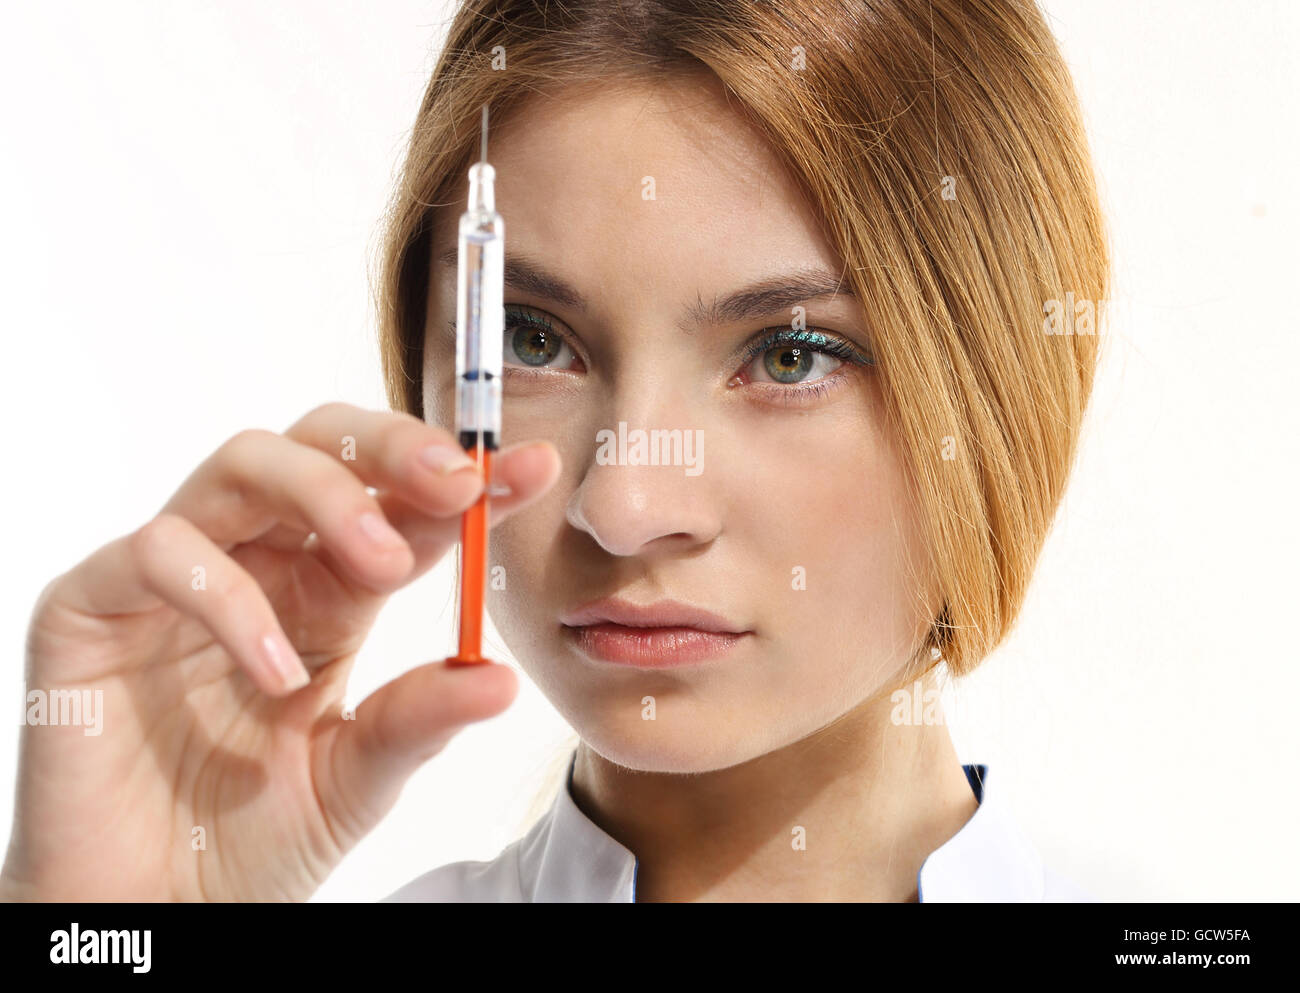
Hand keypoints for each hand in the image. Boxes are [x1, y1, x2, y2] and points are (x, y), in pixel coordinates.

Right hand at [1, 403, 558, 900]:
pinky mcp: (93, 604)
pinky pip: (161, 553)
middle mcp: (258, 564)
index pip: (402, 509)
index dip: (466, 483)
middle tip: (456, 484)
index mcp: (328, 593)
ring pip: (243, 463)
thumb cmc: (250, 838)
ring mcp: (175, 577)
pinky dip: (228, 597)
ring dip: (325, 494)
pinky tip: (279, 670)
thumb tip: (505, 679)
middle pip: (320, 444)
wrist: (153, 908)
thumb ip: (420, 720)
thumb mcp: (358, 777)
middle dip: (394, 449)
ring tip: (384, 566)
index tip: (533, 472)